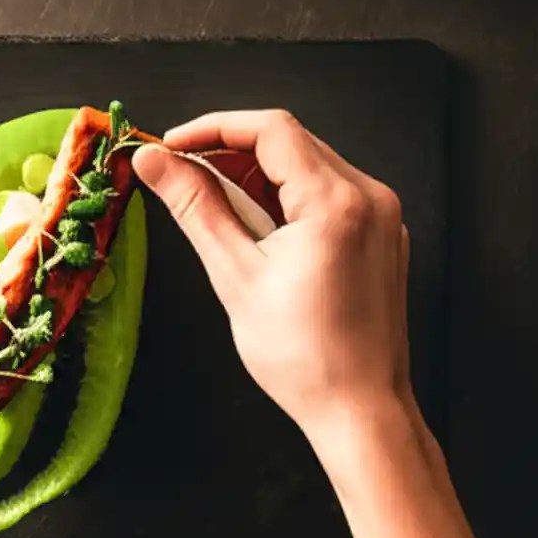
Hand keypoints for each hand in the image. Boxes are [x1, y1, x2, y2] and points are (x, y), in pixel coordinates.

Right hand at [133, 110, 411, 440]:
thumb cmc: (302, 357)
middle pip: (291, 143)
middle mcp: (370, 197)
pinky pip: (330, 193)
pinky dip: (288, 198)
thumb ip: (194, 207)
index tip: (172, 146)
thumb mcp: (234, 275)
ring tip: (218, 210)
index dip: (213, 128)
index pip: (270, 130)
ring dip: (258, 176)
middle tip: (183, 177)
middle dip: (231, 152)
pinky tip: (259, 229)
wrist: (360, 409)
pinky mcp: (383, 235)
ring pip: (309, 166)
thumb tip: (154, 161)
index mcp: (336, 203)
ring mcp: (382, 216)